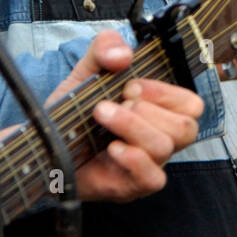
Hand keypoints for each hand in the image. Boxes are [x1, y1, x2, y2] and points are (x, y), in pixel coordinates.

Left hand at [44, 30, 202, 202]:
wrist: (45, 145)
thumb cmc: (75, 112)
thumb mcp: (88, 71)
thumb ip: (105, 48)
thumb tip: (123, 54)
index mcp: (159, 113)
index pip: (191, 105)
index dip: (167, 93)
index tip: (132, 85)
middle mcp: (159, 140)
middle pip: (185, 128)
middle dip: (148, 108)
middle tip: (117, 100)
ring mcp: (147, 166)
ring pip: (164, 147)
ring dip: (132, 125)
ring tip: (102, 114)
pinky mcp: (130, 187)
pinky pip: (151, 178)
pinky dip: (133, 159)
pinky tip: (111, 147)